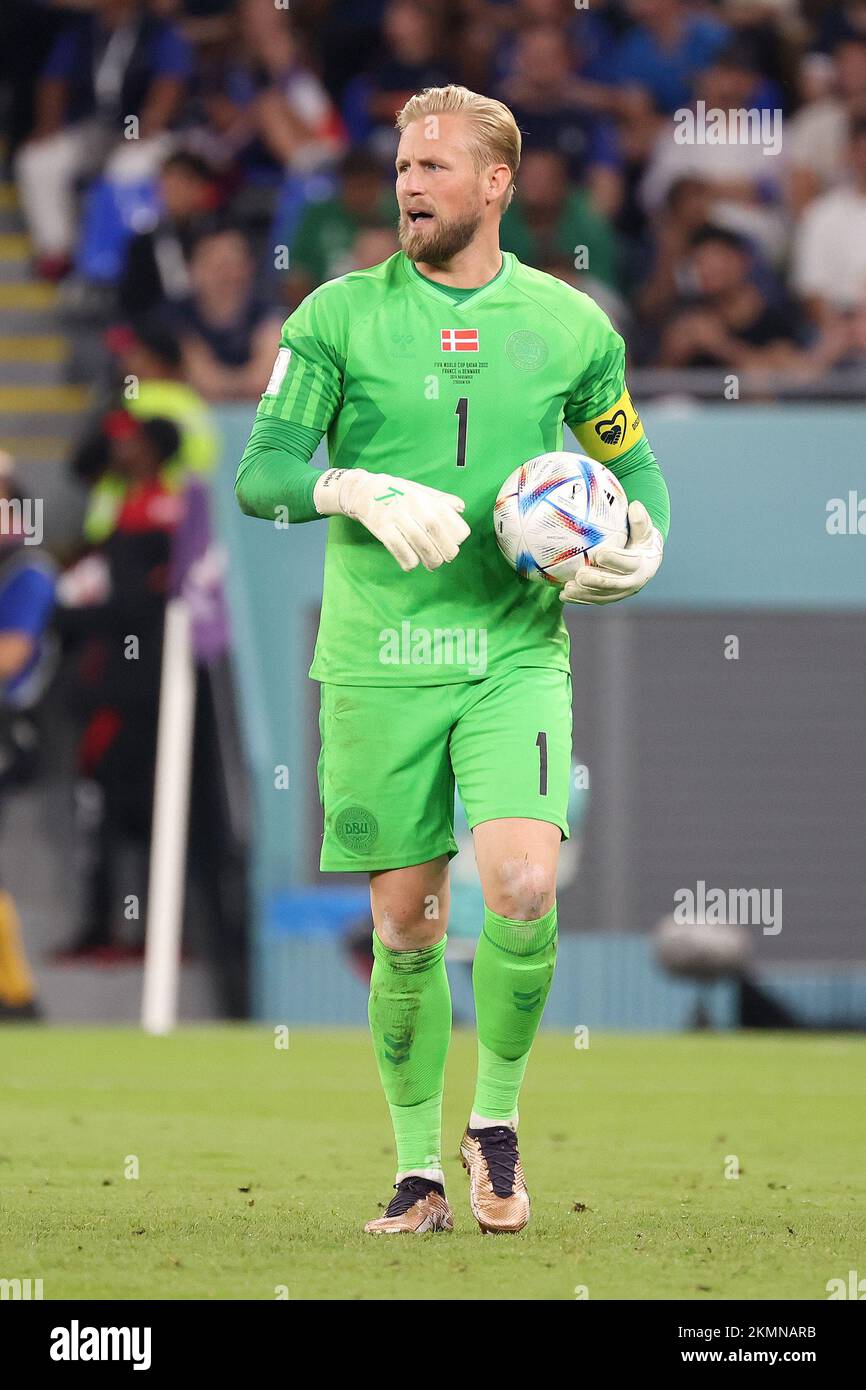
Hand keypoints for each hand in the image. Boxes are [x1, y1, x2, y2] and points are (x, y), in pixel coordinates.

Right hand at [314, 468, 469, 571]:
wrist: (363, 491)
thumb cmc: (396, 493)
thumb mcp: (419, 491)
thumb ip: (440, 500)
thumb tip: (461, 508)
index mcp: (423, 496)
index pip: (447, 516)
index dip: (457, 532)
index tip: (457, 541)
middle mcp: (411, 504)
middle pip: (434, 529)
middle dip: (446, 549)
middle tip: (447, 558)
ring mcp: (395, 516)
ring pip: (418, 542)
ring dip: (430, 559)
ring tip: (433, 565)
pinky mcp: (381, 528)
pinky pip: (399, 548)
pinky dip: (409, 561)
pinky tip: (411, 563)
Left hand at [560, 500, 662, 604]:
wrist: (646, 561)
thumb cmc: (641, 540)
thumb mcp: (644, 530)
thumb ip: (640, 520)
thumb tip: (635, 505)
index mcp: (642, 564)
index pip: (629, 563)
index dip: (615, 559)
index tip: (600, 554)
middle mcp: (633, 583)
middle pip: (613, 584)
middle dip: (596, 581)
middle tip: (579, 575)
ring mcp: (620, 593)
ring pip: (601, 596)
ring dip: (583, 594)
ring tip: (567, 588)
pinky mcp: (609, 598)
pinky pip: (593, 600)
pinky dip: (579, 599)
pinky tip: (562, 595)